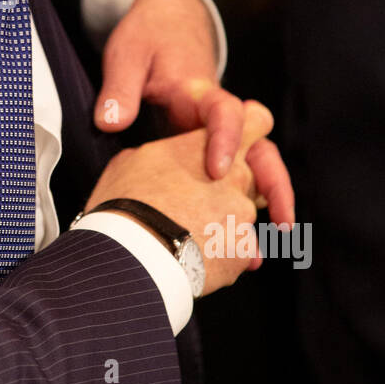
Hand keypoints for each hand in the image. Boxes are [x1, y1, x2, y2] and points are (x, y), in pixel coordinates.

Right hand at [82, 100, 286, 296]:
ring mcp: (244, 216)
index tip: (236, 147)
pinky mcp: (243, 253)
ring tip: (182, 241)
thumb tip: (157, 163)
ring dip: (219, 227)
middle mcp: (238, 176)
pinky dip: (219, 259)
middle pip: (246, 178)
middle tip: (189, 206)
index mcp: (211, 145)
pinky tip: (189, 263)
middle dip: (225, 191)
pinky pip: (236, 253)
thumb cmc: (127, 201)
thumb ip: (160, 154)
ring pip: (239, 218)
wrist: (134, 255)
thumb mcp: (130, 161)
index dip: (250, 133)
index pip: (257, 121)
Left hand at [93, 0, 294, 227]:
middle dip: (272, 183)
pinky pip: (235, 179)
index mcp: (200, 91)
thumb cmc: (148, 38)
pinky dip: (240, 210)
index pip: (224, 112)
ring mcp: (219, 134)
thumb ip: (120, 88)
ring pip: (254, 169)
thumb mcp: (128, 54)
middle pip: (260, 147)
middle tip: (280, 223)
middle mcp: (218, 115)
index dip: (226, 139)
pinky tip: (238, 248)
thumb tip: (110, 121)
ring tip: (260, 252)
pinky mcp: (212, 148)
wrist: (167, 22)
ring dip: (264, 205)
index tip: (220, 169)